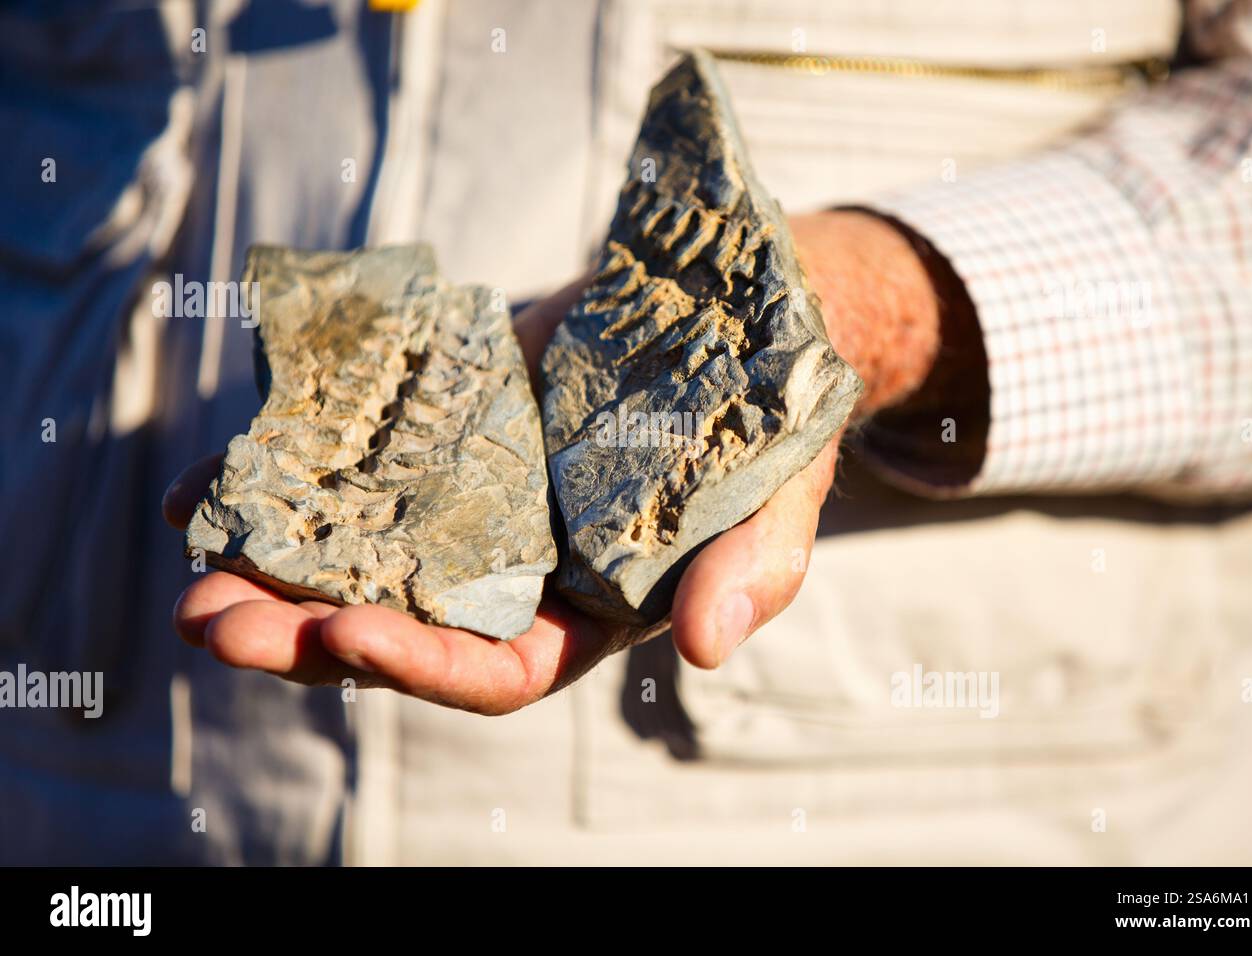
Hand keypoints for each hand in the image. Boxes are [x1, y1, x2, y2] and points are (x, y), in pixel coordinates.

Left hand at [166, 210, 938, 713]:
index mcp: (577, 618)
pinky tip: (203, 485)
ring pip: (354, 556)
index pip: (492, 669)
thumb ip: (747, 581)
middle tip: (213, 626)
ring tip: (193, 565)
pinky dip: (279, 476)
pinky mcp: (437, 441)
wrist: (727, 334)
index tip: (346, 635)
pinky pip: (351, 466)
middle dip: (305, 634)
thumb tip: (710, 647)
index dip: (421, 662)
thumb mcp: (769, 512)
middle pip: (397, 624)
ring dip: (270, 568)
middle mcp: (506, 576)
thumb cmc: (758, 444)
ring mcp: (462, 509)